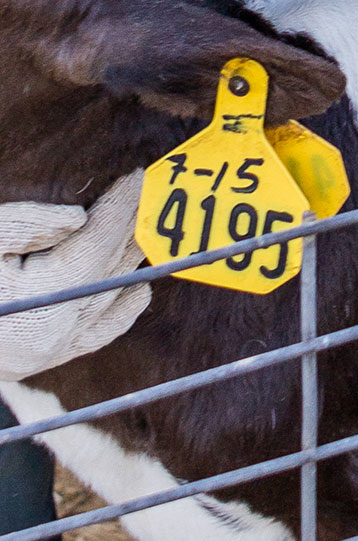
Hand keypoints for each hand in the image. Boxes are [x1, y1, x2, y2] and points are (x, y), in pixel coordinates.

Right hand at [0, 177, 149, 378]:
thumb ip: (27, 224)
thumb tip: (79, 217)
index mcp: (40, 304)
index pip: (96, 245)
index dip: (119, 207)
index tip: (134, 176)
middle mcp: (54, 336)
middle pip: (109, 270)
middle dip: (128, 227)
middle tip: (146, 189)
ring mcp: (51, 355)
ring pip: (109, 300)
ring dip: (128, 260)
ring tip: (142, 222)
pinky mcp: (42, 364)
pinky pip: (96, 337)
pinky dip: (121, 312)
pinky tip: (139, 290)